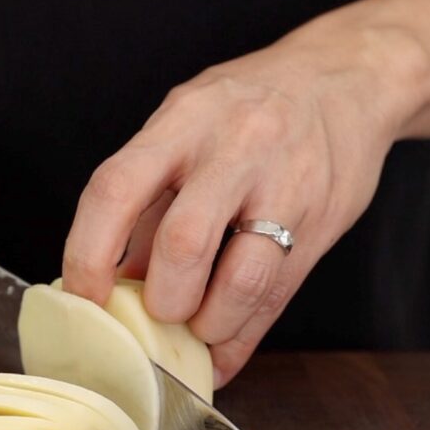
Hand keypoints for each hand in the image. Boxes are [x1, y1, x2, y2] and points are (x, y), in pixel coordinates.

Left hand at [62, 28, 422, 386]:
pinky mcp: (320, 221)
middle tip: (156, 316)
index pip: (115, 189)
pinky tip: (222, 352)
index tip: (83, 299)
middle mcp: (232, 148)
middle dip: (163, 302)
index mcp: (181, 122)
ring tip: (198, 330)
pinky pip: (277, 296)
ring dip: (210, 325)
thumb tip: (111, 286)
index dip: (89, 254)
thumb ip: (150, 203)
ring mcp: (283, 185)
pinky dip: (241, 339)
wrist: (347, 77)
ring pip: (241, 280)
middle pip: (184, 243)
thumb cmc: (251, 109)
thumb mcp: (188, 128)